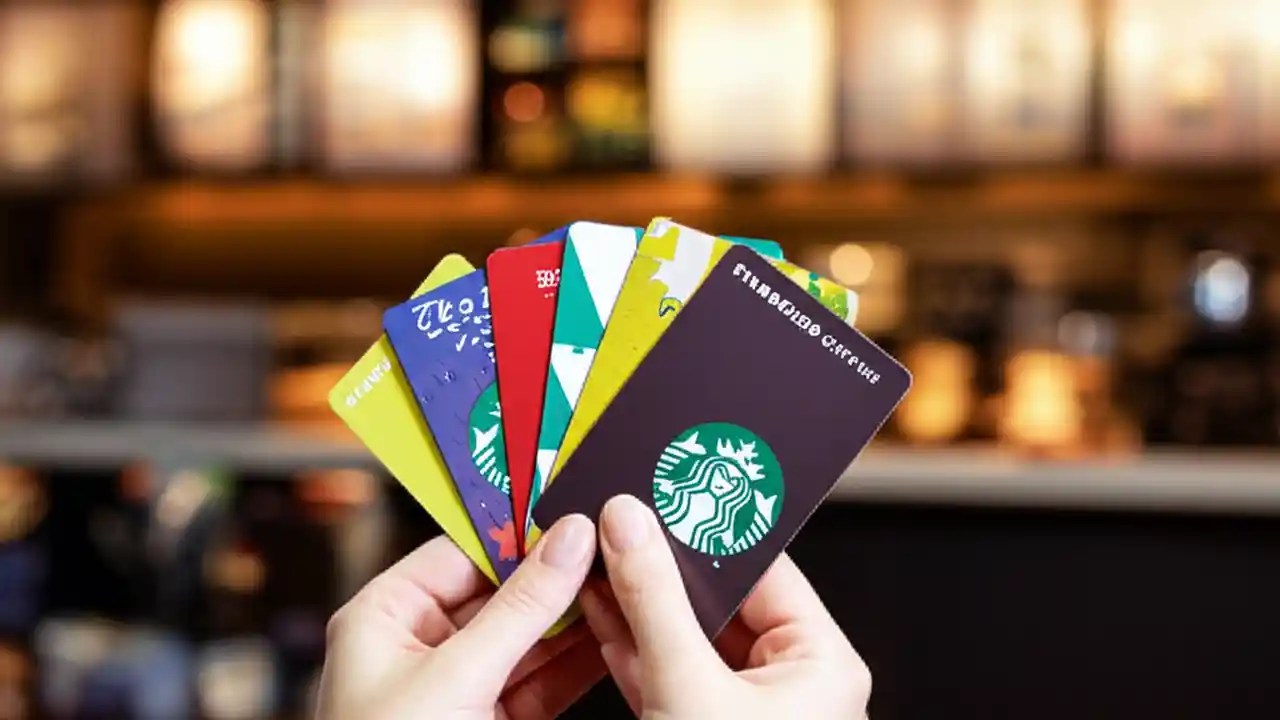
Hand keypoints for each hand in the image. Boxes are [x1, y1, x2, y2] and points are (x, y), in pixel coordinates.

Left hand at [317, 514, 602, 719]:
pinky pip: (538, 682)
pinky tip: (612, 642)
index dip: (519, 532)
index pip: (461, 551)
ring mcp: (456, 689)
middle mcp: (419, 647)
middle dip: (557, 577)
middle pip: (500, 593)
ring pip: (527, 639)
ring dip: (574, 620)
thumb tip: (567, 540)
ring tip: (623, 588)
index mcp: (385, 618)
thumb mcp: (455, 678)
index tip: (575, 513)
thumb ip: (518, 608)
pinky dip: (575, 666)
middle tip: (612, 548)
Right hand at [579, 495, 871, 718]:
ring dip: (641, 608)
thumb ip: (655, 601)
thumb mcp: (686, 686)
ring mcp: (750, 710)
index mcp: (821, 663)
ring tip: (598, 562)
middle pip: (720, 604)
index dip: (704, 531)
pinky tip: (602, 615)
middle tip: (616, 527)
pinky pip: (674, 677)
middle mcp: (795, 684)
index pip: (761, 569)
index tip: (659, 497)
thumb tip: (629, 525)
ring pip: (691, 642)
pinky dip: (637, 651)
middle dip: (662, 571)